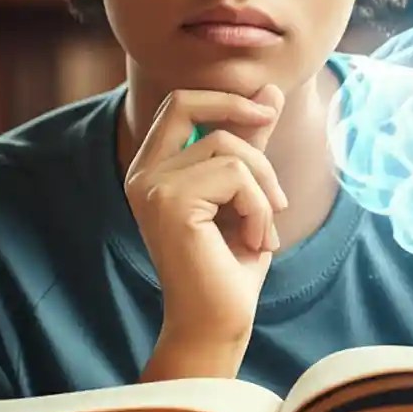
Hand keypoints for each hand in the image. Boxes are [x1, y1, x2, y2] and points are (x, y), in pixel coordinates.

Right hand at [124, 85, 286, 378]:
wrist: (220, 322)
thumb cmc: (231, 263)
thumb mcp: (246, 191)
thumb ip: (251, 142)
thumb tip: (269, 89)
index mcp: (152, 170)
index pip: (178, 104)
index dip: (223, 98)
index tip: (266, 111)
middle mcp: (141, 175)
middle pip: (187, 104)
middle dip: (237, 108)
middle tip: (270, 121)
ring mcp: (150, 188)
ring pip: (227, 147)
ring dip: (263, 186)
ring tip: (266, 227)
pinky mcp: (169, 204)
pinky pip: (235, 176)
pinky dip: (261, 207)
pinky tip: (258, 241)